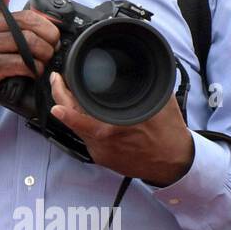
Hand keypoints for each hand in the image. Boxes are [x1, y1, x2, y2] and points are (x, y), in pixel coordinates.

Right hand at [0, 0, 61, 114]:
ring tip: (45, 62)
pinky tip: (34, 72)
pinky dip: (34, 69)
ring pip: (30, 43)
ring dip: (45, 55)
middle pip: (30, 21)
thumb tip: (45, 29)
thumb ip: (13, 28)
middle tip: (54, 46)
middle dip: (50, 36)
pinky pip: (22, 63)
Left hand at [49, 70, 194, 185]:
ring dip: (71, 111)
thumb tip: (138, 66)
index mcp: (114, 128)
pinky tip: (85, 113)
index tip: (57, 82)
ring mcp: (101, 152)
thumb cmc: (168, 134)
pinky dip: (83, 124)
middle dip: (62, 98)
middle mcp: (103, 142)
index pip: (78, 114)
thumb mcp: (159, 102)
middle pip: (71, 119)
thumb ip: (144, 86)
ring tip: (69, 93)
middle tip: (59, 81)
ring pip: (77, 129)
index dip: (62, 98)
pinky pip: (86, 138)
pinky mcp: (102, 159)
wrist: (173, 163)